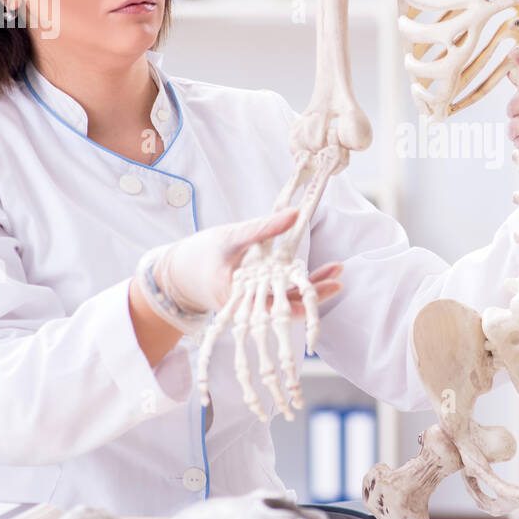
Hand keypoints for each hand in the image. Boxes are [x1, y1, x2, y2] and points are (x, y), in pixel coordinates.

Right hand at [151, 208, 342, 316]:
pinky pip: (283, 293)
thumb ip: (263, 228)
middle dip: (316, 293)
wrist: (179, 273)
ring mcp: (256, 301)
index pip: (280, 304)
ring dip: (313, 286)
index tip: (330, 285)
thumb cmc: (201, 254)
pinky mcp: (259, 295)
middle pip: (290, 304)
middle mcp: (251, 305)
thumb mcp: (231, 237)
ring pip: (289, 299)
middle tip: (339, 278)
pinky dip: (300, 282)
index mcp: (241, 296)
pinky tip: (321, 272)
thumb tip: (296, 213)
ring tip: (337, 271)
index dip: (307, 298)